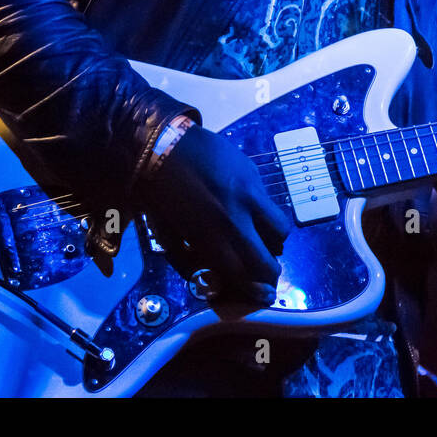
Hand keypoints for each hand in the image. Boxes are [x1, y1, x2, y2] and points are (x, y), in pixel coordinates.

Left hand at [134, 126, 292, 304]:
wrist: (162, 141)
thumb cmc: (157, 191)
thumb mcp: (167, 232)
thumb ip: (191, 258)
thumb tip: (214, 279)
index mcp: (210, 233)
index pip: (243, 272)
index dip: (256, 289)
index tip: (263, 296)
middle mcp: (237, 215)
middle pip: (268, 256)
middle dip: (270, 272)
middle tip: (266, 274)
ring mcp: (250, 191)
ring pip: (280, 228)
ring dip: (272, 241)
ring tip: (259, 238)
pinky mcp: (254, 172)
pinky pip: (268, 202)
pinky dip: (261, 213)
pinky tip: (243, 207)